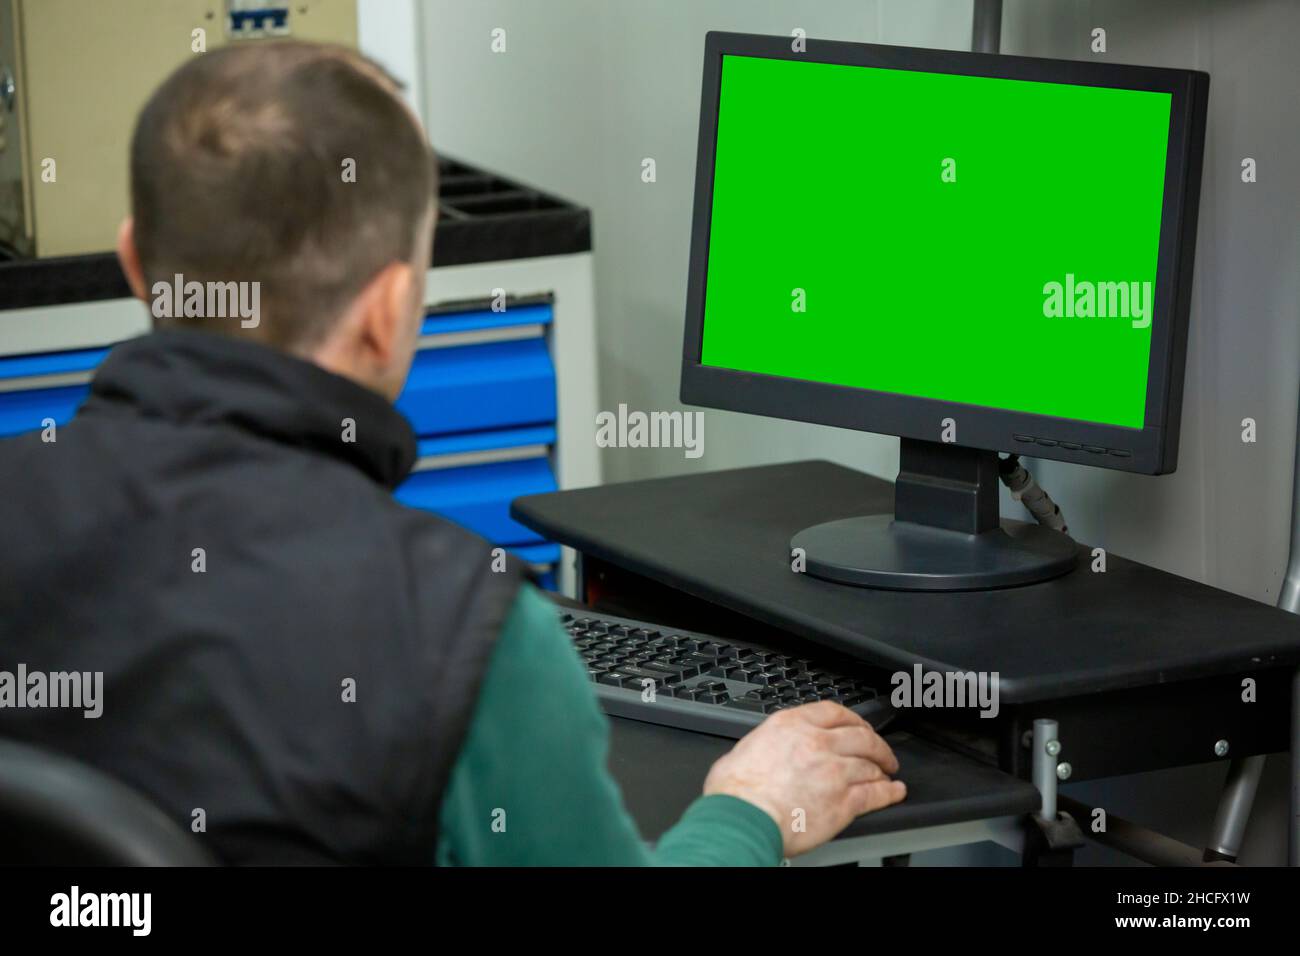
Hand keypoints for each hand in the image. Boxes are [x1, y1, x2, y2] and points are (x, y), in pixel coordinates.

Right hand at [702, 700, 904, 857]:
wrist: (744, 820)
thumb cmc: (736, 793)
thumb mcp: (744, 750)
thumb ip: (765, 745)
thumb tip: (765, 751)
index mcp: (791, 725)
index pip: (834, 712)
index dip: (853, 719)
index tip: (859, 726)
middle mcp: (817, 743)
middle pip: (860, 737)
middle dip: (876, 744)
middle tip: (881, 751)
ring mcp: (834, 772)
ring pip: (870, 765)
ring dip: (883, 768)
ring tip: (887, 773)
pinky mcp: (843, 802)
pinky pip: (875, 794)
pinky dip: (889, 792)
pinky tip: (894, 791)